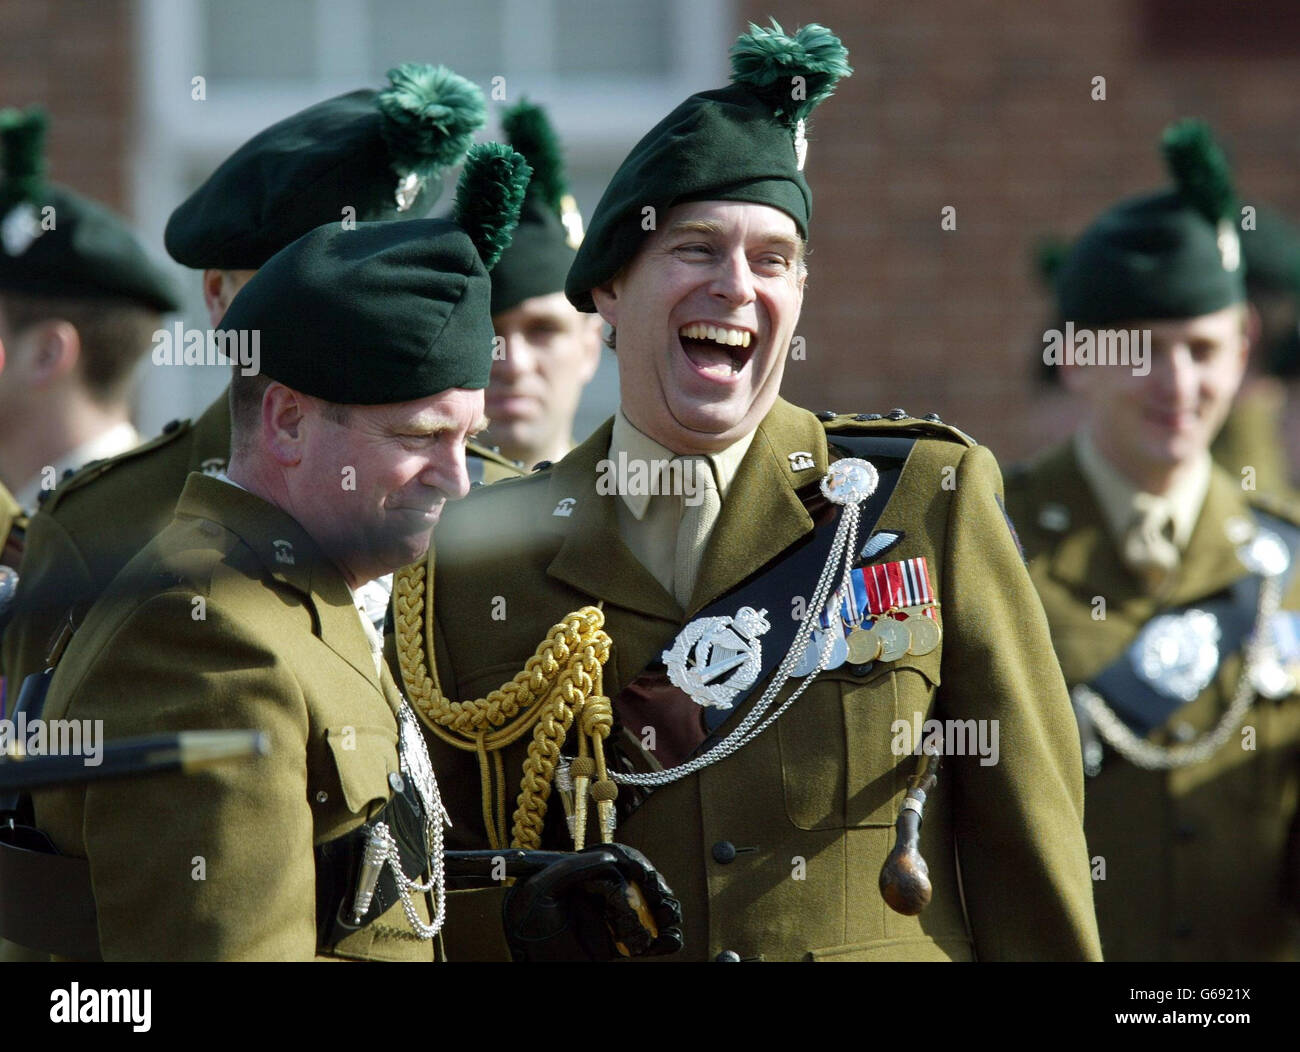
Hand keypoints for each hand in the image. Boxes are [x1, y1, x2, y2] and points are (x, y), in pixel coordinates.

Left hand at [502, 843, 682, 960]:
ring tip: (669, 923)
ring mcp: (607, 917)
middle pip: (639, 884)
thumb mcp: (544, 886)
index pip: (619, 862)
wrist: (518, 956)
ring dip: (663, 914)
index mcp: (583, 873)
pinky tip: (670, 940)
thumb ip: (577, 868)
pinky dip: (661, 939)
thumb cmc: (523, 920)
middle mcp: (598, 892)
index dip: (636, 866)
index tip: (645, 877)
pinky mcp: (612, 944)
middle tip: (663, 903)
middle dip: (656, 891)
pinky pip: (643, 939)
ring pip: (646, 910)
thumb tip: (614, 862)